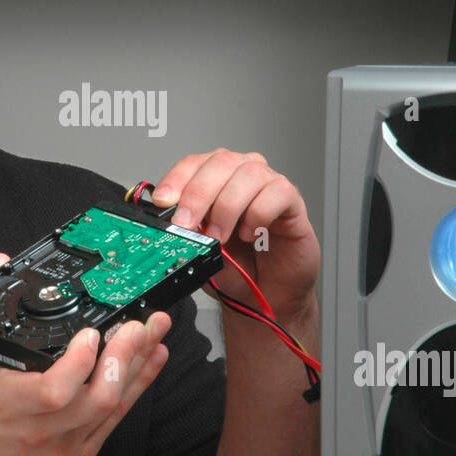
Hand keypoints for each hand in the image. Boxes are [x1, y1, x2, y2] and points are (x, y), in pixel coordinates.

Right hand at [0, 253, 171, 455]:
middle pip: (97, 398)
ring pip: (113, 406)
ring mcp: (63, 448)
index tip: (92, 333)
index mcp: (9, 405)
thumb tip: (1, 264)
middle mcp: (39, 429)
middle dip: (126, 357)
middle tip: (141, 325)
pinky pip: (116, 421)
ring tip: (154, 333)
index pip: (54, 390)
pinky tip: (151, 362)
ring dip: (139, 366)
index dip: (81, 362)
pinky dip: (137, 387)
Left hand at [150, 149, 319, 327]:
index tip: (164, 202)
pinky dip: (259, 213)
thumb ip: (187, 233)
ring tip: (219, 237)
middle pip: (220, 162)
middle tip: (187, 224)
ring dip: (227, 207)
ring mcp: (268, 184)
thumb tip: (170, 223)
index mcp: (213, 179)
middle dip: (198, 194)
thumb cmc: (236, 266)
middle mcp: (241, 174)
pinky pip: (278, 191)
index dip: (176, 179)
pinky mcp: (292, 200)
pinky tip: (249, 234)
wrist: (266, 293)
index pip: (193, 163)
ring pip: (249, 173)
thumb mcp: (200, 251)